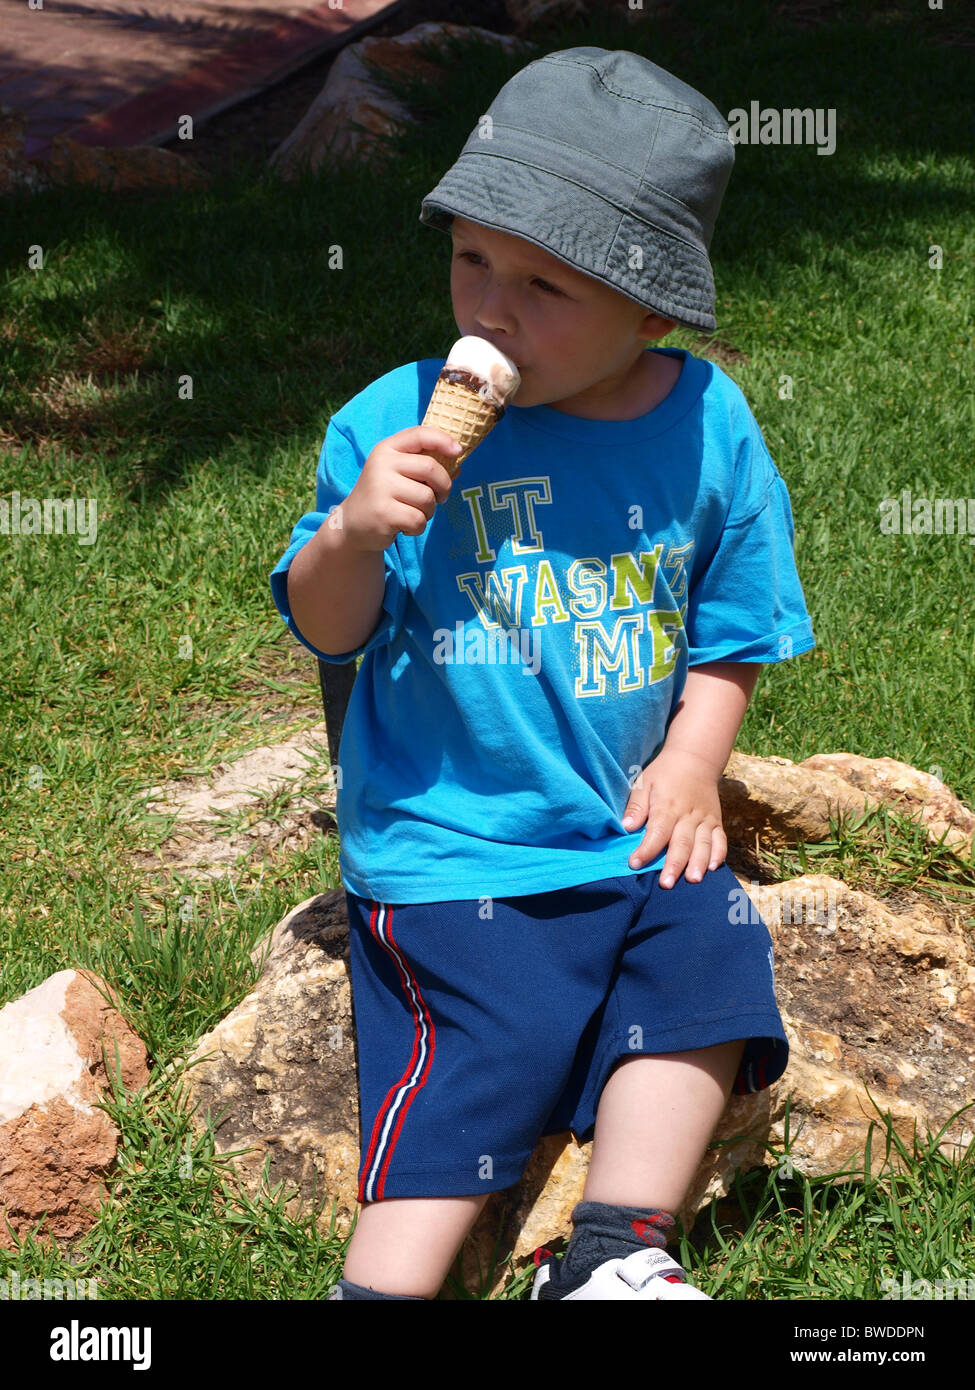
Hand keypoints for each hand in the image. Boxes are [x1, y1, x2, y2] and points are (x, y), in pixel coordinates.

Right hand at [340, 426, 462, 550]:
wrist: (354, 525)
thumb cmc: (385, 496)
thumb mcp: (400, 475)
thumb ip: (425, 467)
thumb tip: (457, 467)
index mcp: (386, 449)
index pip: (420, 435)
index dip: (443, 440)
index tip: (458, 451)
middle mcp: (381, 464)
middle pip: (431, 468)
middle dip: (444, 486)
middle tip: (441, 498)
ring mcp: (380, 488)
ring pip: (427, 498)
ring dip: (429, 511)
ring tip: (414, 513)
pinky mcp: (383, 513)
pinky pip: (419, 520)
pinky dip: (418, 527)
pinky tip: (404, 527)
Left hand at [621, 747, 726, 887]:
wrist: (695, 759)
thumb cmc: (664, 773)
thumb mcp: (645, 782)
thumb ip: (637, 805)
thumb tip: (627, 826)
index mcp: (667, 806)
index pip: (657, 832)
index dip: (646, 849)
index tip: (634, 863)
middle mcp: (688, 815)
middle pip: (682, 842)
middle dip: (674, 864)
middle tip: (666, 884)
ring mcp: (704, 819)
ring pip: (703, 844)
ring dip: (698, 863)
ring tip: (692, 880)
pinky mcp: (716, 821)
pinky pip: (720, 839)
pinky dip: (719, 854)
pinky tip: (713, 868)